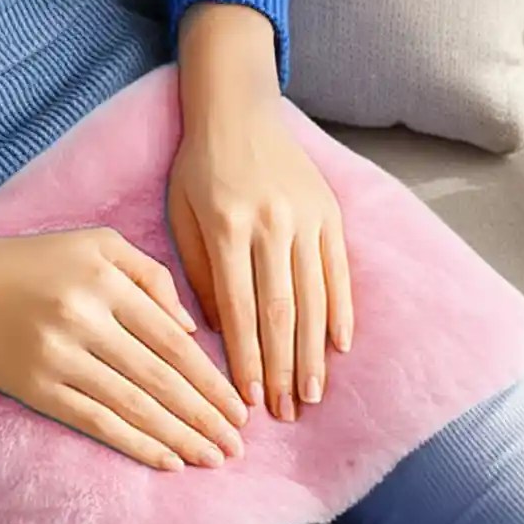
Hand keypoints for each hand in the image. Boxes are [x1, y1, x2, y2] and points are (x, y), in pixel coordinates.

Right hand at [0, 213, 245, 470]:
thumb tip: (193, 328)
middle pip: (159, 378)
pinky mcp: (35, 387)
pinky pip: (94, 421)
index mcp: (106, 281)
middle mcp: (84, 319)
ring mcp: (58, 356)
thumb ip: (152, 275)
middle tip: (238, 446)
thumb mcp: (98, 245)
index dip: (210, 379)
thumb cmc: (36, 262)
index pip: (172, 341)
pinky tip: (166, 460)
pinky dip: (134, 443)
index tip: (238, 408)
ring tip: (212, 458)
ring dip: (178, 436)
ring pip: (132, 405)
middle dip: (204, 416)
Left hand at [170, 4, 353, 421]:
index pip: (239, 309)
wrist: (238, 111)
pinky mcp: (329, 213)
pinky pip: (338, 270)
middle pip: (281, 312)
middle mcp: (271, 225)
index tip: (248, 399)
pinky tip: (340, 346)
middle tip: (285, 412)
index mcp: (227, 227)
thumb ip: (198, 274)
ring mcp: (306, 218)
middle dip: (283, 368)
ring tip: (312, 394)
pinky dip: (341, 311)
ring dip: (313, 352)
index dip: (246, 359)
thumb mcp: (182, 216)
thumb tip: (220, 336)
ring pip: (312, 298)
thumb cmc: (199, 169)